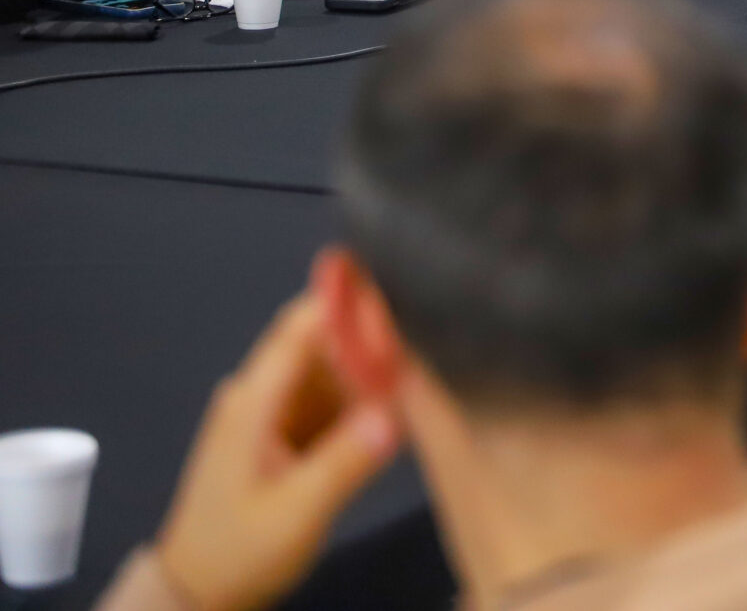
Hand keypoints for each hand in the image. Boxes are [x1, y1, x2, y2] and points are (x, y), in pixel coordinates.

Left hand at [154, 295, 400, 610]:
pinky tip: (382, 421)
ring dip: (367, 376)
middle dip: (369, 344)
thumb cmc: (237, 552)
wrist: (196, 590)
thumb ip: (345, 462)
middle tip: (418, 359)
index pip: (301, 326)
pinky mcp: (281, 432)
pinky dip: (356, 402)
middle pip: (321, 342)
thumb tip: (391, 415)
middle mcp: (258, 395)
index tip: (396, 296)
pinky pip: (326, 398)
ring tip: (407, 391)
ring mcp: (268, 412)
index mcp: (254, 402)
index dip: (347, 303)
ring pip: (328, 370)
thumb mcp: (297, 513)